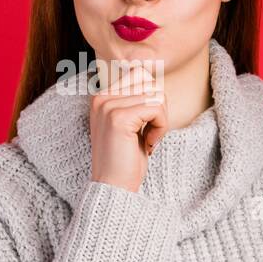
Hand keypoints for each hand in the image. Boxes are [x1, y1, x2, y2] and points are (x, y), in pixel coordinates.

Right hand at [88, 62, 168, 193]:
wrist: (113, 187)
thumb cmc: (125, 159)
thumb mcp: (131, 123)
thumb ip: (137, 99)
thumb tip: (153, 77)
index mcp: (101, 96)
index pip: (140, 74)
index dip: (152, 100)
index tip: (144, 125)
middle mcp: (101, 97)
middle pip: (150, 82)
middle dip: (159, 108)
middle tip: (149, 133)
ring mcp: (108, 106)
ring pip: (156, 95)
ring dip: (161, 120)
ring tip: (148, 139)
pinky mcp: (119, 118)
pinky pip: (156, 108)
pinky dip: (160, 128)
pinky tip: (149, 145)